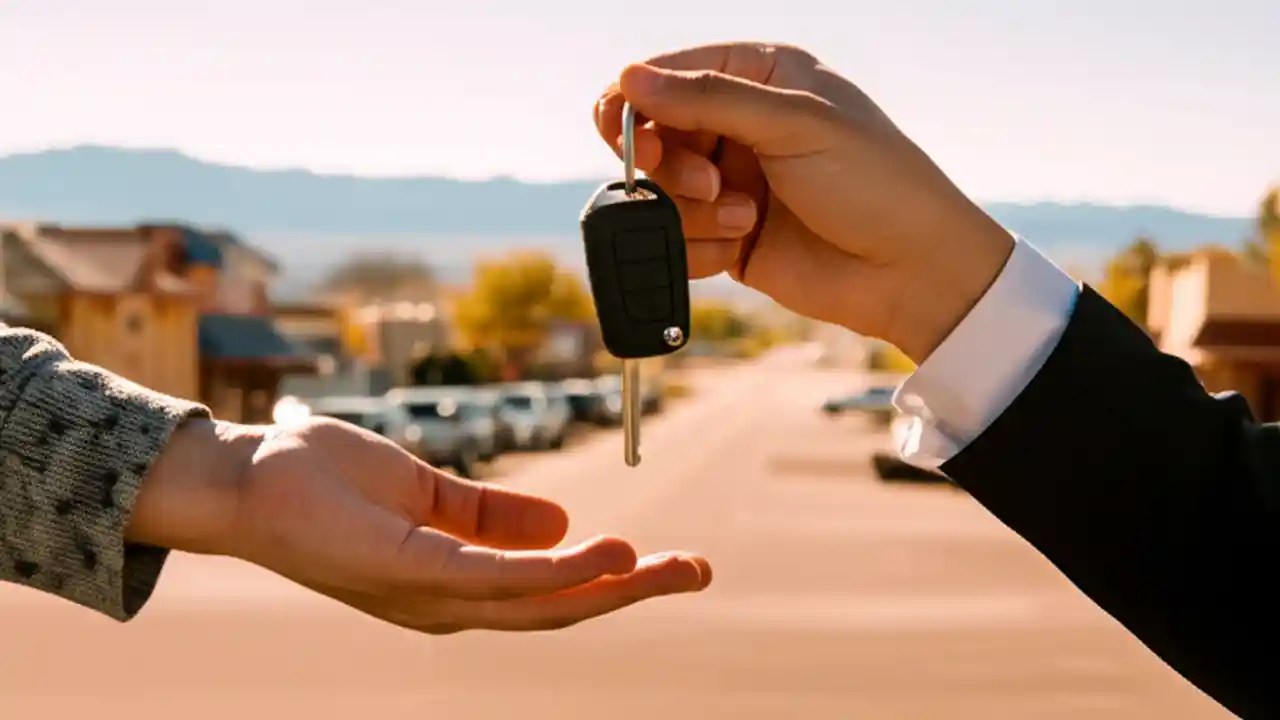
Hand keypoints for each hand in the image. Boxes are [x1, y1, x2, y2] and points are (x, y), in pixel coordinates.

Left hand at [127, 418, 710, 632]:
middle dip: (636, 593)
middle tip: (702, 572)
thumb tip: (563, 522)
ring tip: (675, 566)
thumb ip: (492, 514)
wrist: (246, 477)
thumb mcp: (429, 494)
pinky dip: (561, 570)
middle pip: (561, 608)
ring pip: (542, 601)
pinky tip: (609, 553)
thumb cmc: (323, 485)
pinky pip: (500, 576)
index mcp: (456, 582)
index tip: (667, 560)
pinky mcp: (413, 572)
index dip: (612, 582)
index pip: (548, 591)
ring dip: (616, 587)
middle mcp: (449, 603)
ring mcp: (431, 595)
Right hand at [594, 43, 1015, 362]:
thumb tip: (629, 78)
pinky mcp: (729, 236)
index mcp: (760, 76)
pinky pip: (679, 239)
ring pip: (661, 192)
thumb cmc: (873, 183)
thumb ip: (709, 98)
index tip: (627, 132)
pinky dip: (699, 247)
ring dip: (694, 211)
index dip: (637, 102)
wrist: (911, 273)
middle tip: (703, 182)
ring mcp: (732, 182)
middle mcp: (740, 125)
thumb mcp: (795, 124)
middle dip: (670, 164)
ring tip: (747, 218)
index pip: (667, 73)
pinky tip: (743, 246)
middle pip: (654, 135)